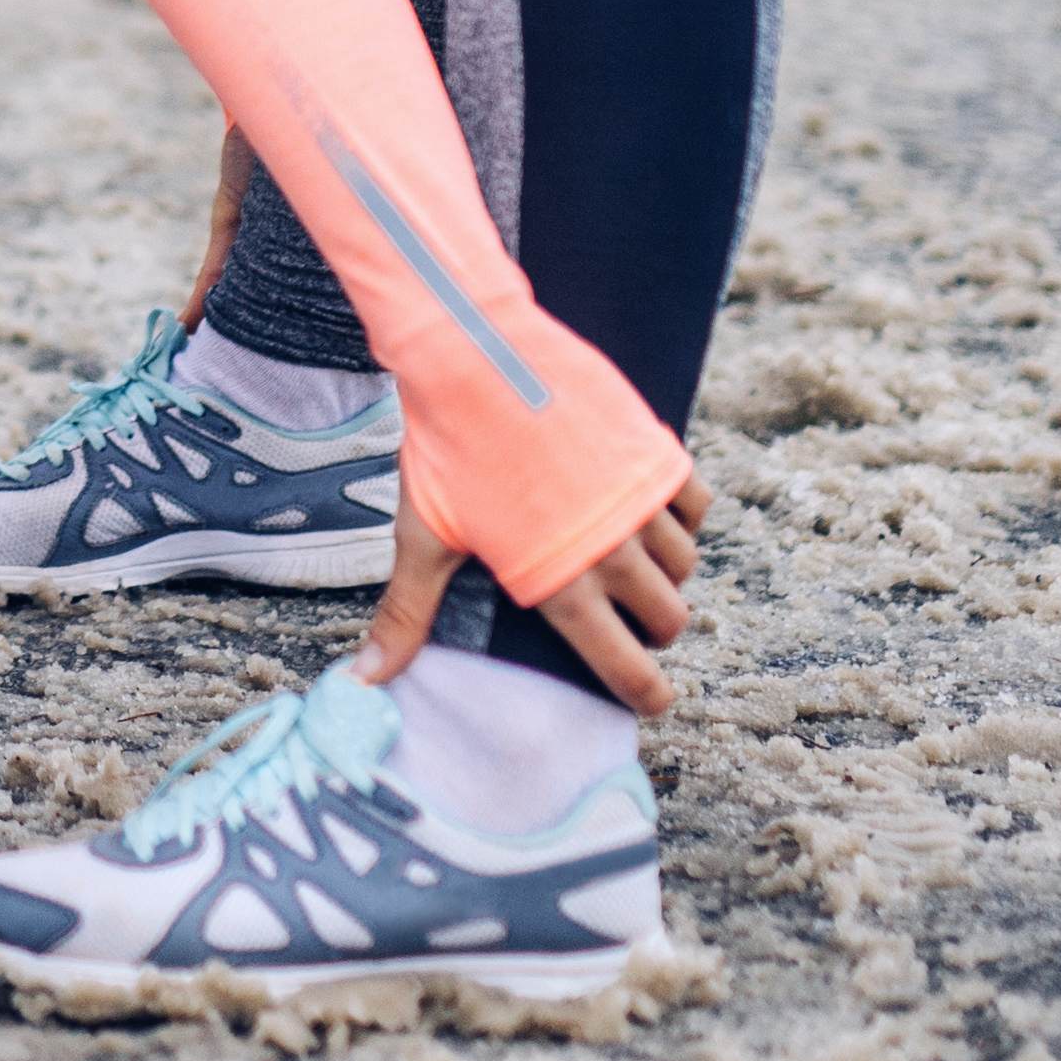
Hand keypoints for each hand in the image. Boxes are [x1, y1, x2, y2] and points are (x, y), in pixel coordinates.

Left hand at [352, 456, 712, 714]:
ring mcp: (641, 502)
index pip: (625, 665)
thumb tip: (366, 678)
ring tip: (628, 562)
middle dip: (653, 630)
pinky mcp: (658, 456)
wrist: (478, 360)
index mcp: (559, 582)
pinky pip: (695, 508)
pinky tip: (646, 511)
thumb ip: (408, 614)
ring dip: (664, 574)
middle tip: (626, 618)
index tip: (651, 699)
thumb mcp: (426, 537)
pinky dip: (680, 518)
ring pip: (684, 566)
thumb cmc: (447, 452)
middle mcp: (612, 550)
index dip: (646, 693)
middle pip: (668, 619)